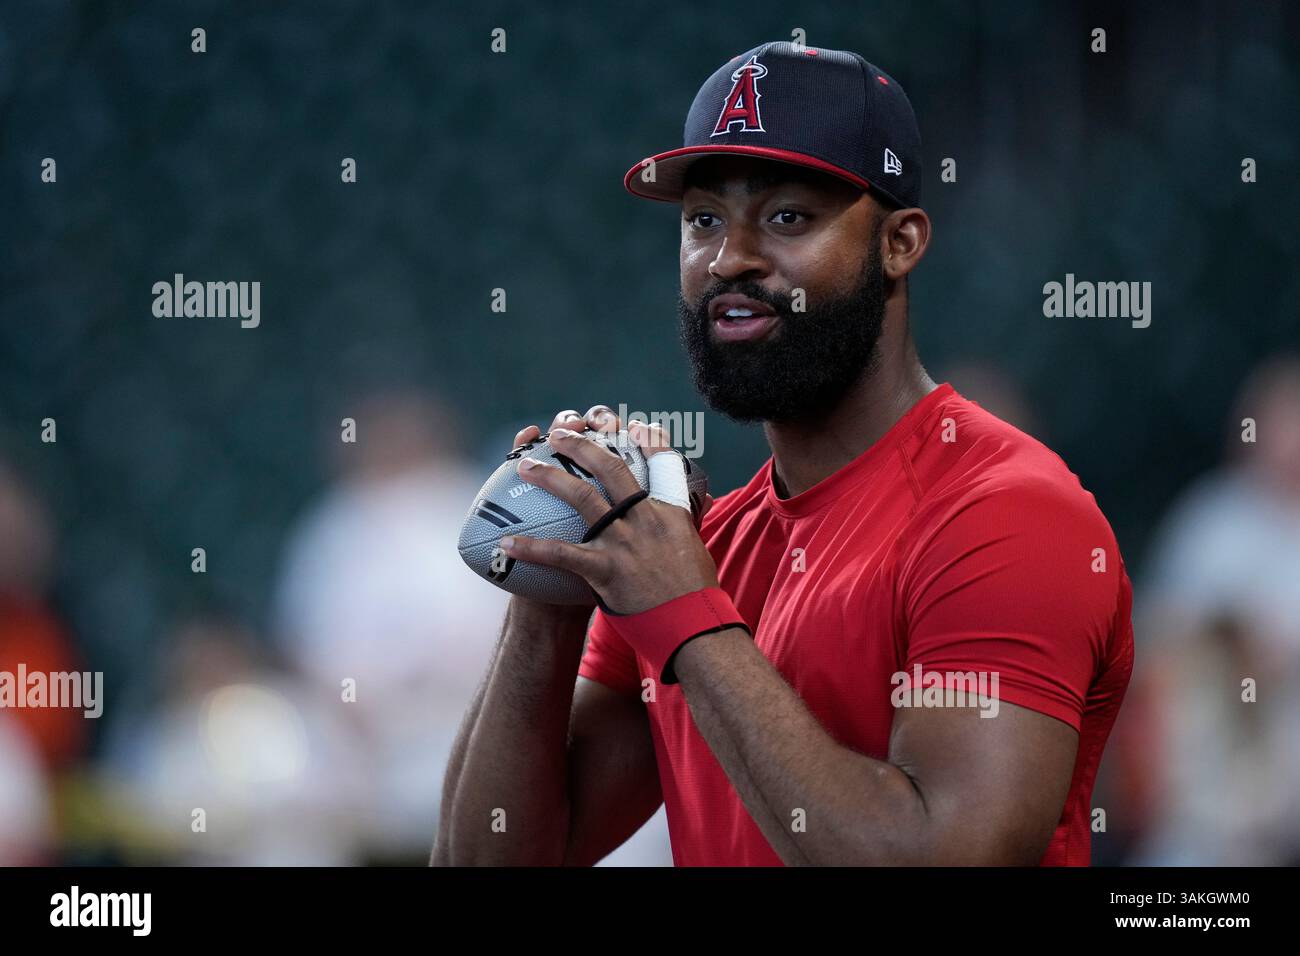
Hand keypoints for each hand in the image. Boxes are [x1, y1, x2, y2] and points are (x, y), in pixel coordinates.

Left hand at [501, 408, 718, 613]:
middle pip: (612, 469)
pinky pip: (561, 554)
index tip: (633, 424)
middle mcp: (647, 519)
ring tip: (525, 466)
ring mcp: (625, 543)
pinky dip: (532, 548)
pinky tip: (507, 544)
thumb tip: (693, 508)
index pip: (662, 463)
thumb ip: (686, 525)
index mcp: (671, 513)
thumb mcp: (697, 549)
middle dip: (582, 446)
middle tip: (559, 434)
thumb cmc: (697, 595)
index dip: (647, 439)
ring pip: (583, 497)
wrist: (693, 627)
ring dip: (551, 477)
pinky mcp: (606, 571)